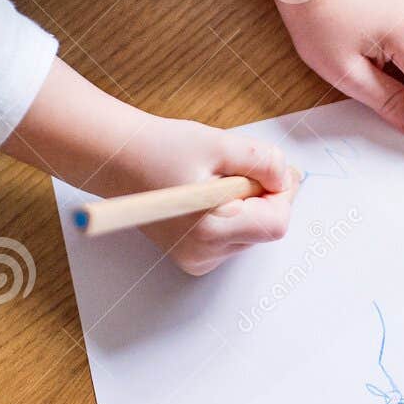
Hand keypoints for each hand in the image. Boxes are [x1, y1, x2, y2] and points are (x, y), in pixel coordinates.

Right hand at [87, 117, 296, 274]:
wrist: (117, 160)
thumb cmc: (158, 149)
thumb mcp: (218, 143)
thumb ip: (262, 160)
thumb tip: (286, 178)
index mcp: (209, 231)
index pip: (276, 224)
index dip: (280, 193)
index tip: (267, 170)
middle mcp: (205, 255)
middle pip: (266, 229)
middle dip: (261, 195)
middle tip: (231, 169)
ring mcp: (199, 260)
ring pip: (252, 232)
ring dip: (246, 203)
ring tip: (211, 181)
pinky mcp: (196, 258)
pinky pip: (234, 236)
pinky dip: (232, 213)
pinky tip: (206, 197)